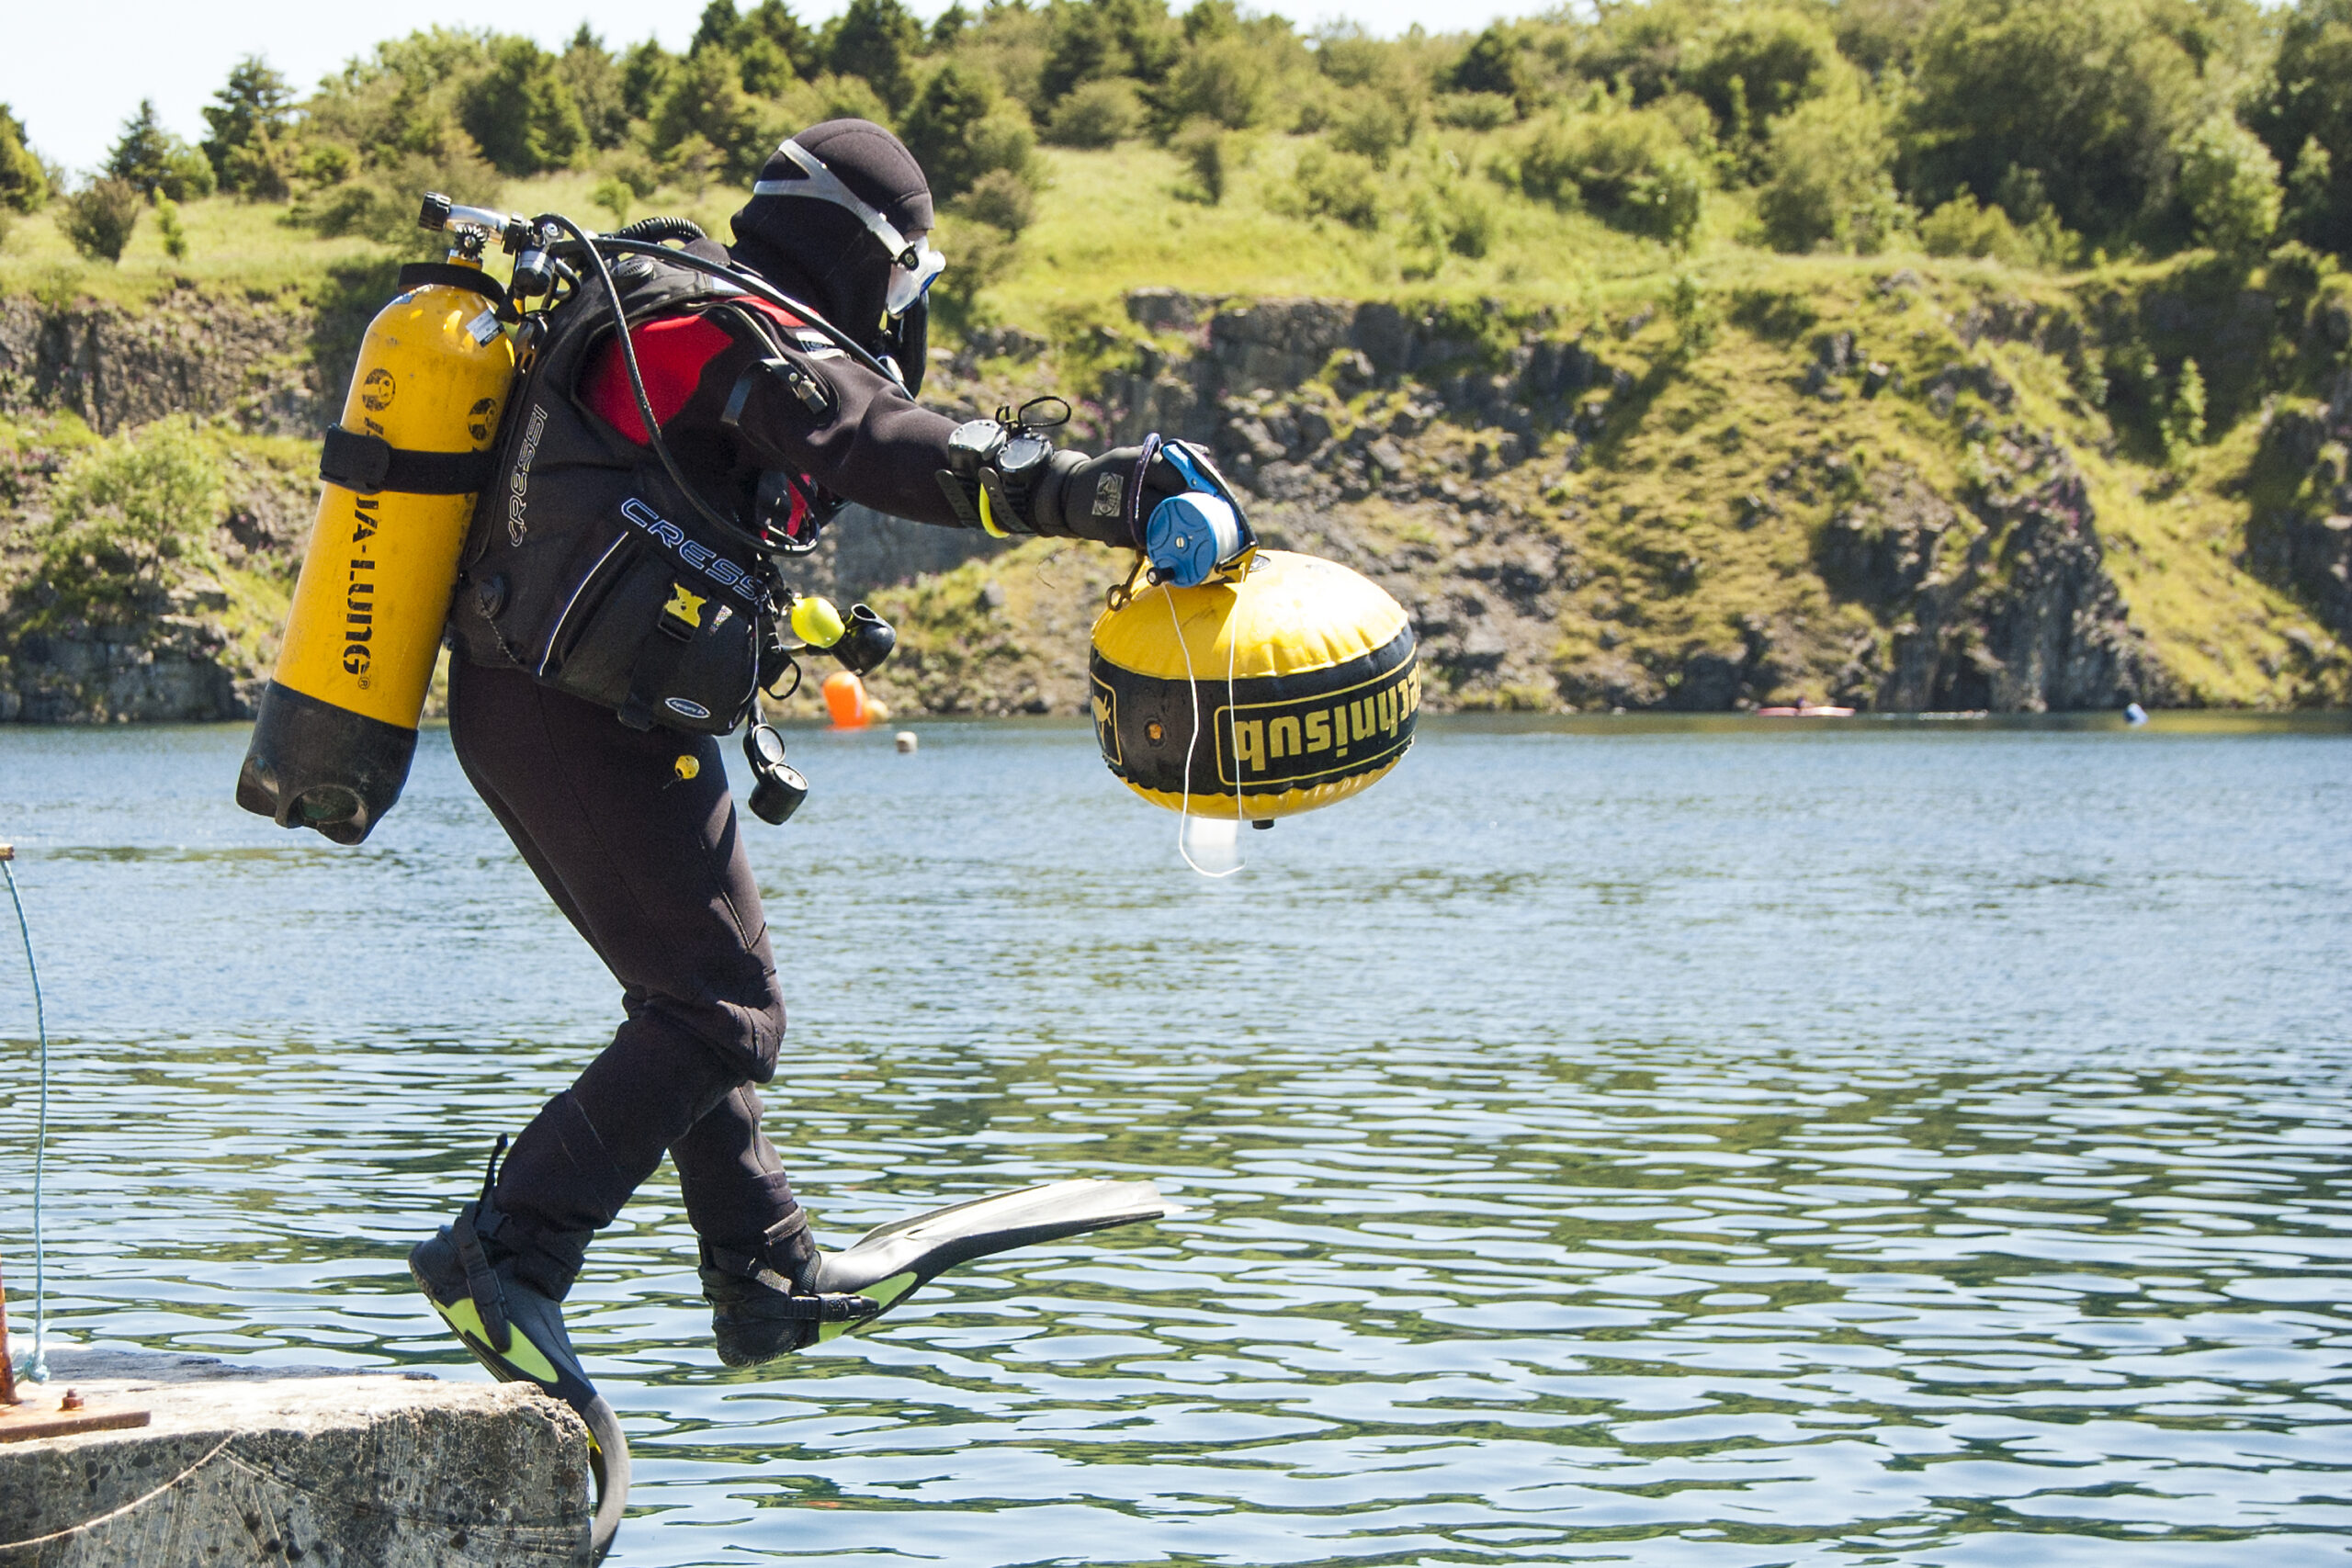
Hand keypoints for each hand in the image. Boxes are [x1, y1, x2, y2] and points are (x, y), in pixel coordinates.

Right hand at [1040, 444, 1201, 545]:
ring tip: (1187, 524)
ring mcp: (1127, 513)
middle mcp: (1133, 488)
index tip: (1208, 491)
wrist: (1071, 495)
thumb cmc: (1110, 472)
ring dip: (1180, 525)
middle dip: (1192, 507)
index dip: (1197, 484)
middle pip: (1176, 501)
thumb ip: (1169, 457)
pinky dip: (1161, 537)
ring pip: (1166, 523)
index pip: (1177, 475)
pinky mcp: (1122, 534)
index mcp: (1137, 464)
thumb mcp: (1134, 456)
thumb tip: (1205, 454)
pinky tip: (1164, 533)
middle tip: (1203, 510)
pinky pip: (1152, 539)